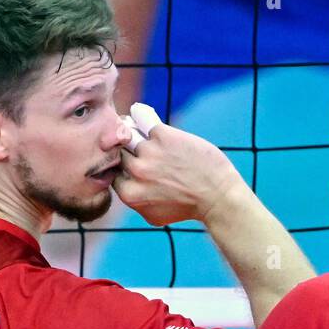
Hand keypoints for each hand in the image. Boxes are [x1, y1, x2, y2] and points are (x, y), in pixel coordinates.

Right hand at [113, 106, 243, 225]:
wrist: (216, 196)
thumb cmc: (186, 207)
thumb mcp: (153, 215)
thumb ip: (133, 201)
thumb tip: (120, 183)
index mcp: (130, 193)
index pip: (112, 172)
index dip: (119, 166)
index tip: (127, 162)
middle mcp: (137, 172)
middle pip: (118, 153)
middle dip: (123, 149)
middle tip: (129, 142)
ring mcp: (149, 152)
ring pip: (127, 135)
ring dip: (128, 130)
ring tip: (132, 127)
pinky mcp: (163, 135)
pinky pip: (142, 119)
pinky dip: (139, 115)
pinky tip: (138, 113)